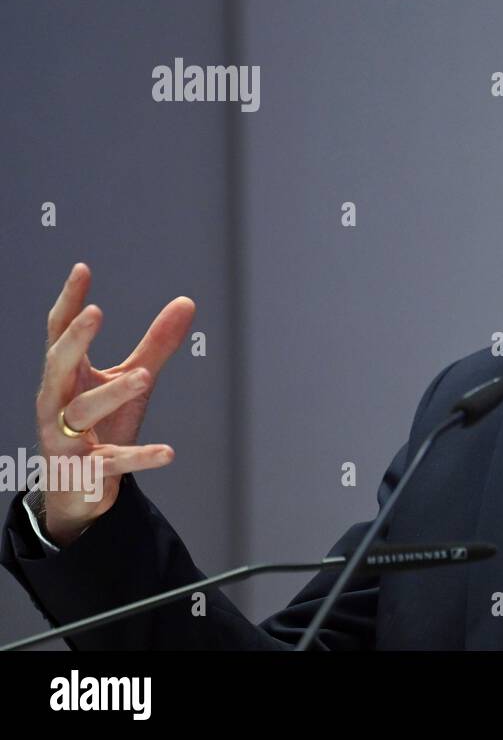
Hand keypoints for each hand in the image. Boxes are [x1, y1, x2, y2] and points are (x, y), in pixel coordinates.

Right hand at [35, 262, 192, 545]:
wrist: (77, 492)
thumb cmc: (100, 427)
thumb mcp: (129, 381)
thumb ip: (155, 345)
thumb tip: (187, 301)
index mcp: (66, 377)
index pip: (59, 333)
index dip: (68, 301)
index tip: (82, 269)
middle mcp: (58, 403)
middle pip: (58, 366)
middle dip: (74, 340)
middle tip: (95, 313)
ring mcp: (67, 438)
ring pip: (82, 412)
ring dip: (112, 393)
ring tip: (142, 376)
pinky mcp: (86, 471)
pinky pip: (112, 461)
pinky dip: (140, 456)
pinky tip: (168, 453)